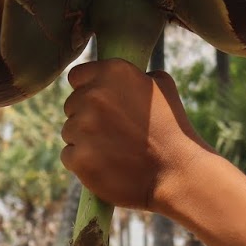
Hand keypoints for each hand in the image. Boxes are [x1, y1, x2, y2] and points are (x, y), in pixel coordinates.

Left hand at [59, 59, 212, 212]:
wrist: (177, 172)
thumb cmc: (172, 130)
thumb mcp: (163, 88)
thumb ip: (136, 77)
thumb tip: (120, 79)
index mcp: (113, 73)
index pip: (77, 76)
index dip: (88, 90)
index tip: (102, 105)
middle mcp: (94, 95)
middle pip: (71, 105)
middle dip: (87, 117)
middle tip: (114, 132)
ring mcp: (83, 127)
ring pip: (69, 131)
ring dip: (85, 140)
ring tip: (114, 150)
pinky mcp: (78, 157)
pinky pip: (69, 155)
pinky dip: (84, 162)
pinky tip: (107, 164)